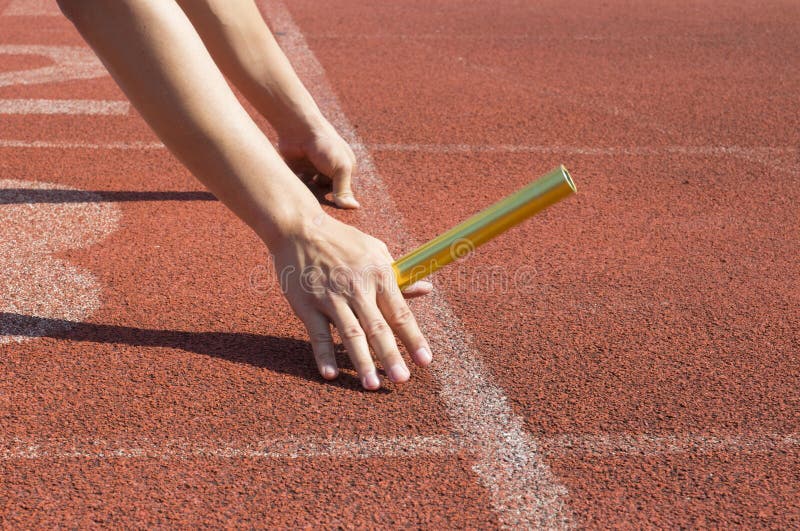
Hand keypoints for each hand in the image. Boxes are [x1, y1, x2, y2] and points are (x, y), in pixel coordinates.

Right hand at [272, 213, 432, 389]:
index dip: (414, 339)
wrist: (299, 229)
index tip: (425, 361)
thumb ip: (399, 275)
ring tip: (371, 385)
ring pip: (350, 334)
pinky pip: (317, 334)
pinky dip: (324, 355)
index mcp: (378, 275)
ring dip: (362, 362)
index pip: (400, 313)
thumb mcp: (376, 251)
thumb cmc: (343, 242)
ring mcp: (330, 298)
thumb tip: (426, 289)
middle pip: (378, 328)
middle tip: (402, 380)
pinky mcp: (306, 305)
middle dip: (391, 356)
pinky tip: (331, 375)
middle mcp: (357, 288)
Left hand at [278, 119, 359, 208]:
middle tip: (316, 209)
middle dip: (323, 200)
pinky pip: (300, 186)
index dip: (338, 202)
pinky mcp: (299, 170)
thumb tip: (354, 208)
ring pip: (313, 191)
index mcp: (345, 169)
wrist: (298, 129)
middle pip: (327, 193)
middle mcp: (330, 171)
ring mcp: (314, 170)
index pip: (344, 192)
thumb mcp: (340, 168)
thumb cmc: (325, 146)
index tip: (332, 213)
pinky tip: (296, 194)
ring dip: (310, 196)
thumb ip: (344, 189)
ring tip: (305, 201)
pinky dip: (298, 190)